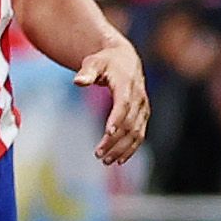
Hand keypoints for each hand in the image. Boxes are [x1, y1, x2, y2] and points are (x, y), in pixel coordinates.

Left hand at [77, 39, 151, 164]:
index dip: (117, 119)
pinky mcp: (143, 115)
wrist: (125, 59)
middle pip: (129, 123)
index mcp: (127, 83)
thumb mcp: (94, 62)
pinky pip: (140, 134)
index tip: (107, 133)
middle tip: (98, 154)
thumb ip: (86, 72)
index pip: (124, 104)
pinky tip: (120, 159)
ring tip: (106, 161)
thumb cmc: (105, 61)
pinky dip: (132, 148)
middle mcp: (138, 97)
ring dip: (123, 148)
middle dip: (115, 140)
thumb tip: (77, 81)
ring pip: (136, 132)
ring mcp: (143, 107)